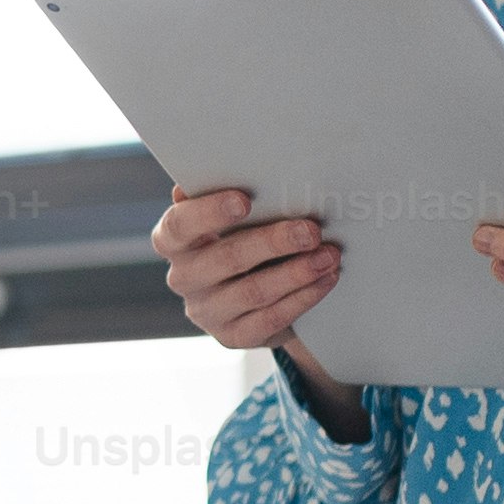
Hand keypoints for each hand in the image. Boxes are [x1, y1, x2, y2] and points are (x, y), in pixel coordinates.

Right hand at [156, 185, 338, 353]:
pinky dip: (303, 297)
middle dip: (274, 242)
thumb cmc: (241, 240)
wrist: (253, 296)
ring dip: (297, 272)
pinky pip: (270, 319)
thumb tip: (238, 166)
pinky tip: (325, 280)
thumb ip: (229, 198)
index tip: (244, 200)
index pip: (180, 226)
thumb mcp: (231, 220)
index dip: (208, 212)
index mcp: (174, 241)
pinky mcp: (232, 337)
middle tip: (311, 230)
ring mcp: (206, 311)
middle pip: (226, 259)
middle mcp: (184, 278)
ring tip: (329, 255)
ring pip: (254, 291)